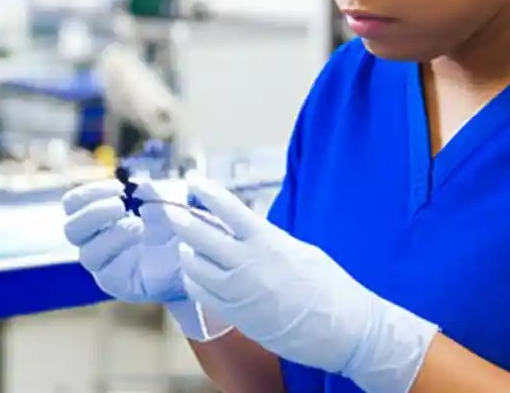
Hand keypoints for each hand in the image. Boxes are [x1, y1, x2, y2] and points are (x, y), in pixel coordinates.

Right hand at [61, 178, 229, 340]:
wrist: (202, 254)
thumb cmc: (178, 226)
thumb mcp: (162, 201)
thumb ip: (146, 191)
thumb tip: (136, 186)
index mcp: (101, 219)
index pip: (74, 205)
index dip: (90, 192)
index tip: (118, 186)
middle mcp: (98, 243)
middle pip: (71, 229)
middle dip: (93, 212)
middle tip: (120, 205)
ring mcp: (106, 266)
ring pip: (85, 253)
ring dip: (110, 232)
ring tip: (137, 225)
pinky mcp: (117, 284)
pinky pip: (104, 272)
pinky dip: (119, 249)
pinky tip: (140, 238)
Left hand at [166, 176, 438, 392]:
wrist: (339, 329)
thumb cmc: (326, 286)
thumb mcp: (299, 250)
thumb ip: (267, 239)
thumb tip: (243, 228)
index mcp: (267, 242)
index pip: (227, 209)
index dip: (206, 193)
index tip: (193, 182)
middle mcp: (247, 265)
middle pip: (199, 235)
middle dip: (180, 219)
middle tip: (170, 209)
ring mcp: (238, 292)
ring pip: (194, 266)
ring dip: (186, 251)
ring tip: (186, 244)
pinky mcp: (235, 315)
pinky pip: (201, 293)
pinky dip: (193, 279)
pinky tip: (194, 273)